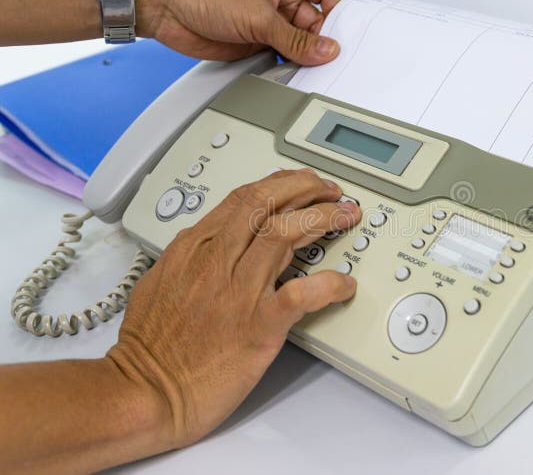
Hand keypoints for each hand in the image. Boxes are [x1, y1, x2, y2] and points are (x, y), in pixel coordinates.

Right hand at [106, 169, 360, 447]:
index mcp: (193, 247)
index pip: (243, 197)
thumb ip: (190, 256)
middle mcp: (216, 260)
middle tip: (331, 192)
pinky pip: (302, 292)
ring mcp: (238, 290)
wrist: (144, 393)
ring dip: (323, 218)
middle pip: (266, 202)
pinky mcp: (258, 325)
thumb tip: (211, 242)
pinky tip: (344, 284)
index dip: (280, 184)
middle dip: (306, 187)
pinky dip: (329, 283)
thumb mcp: (160, 282)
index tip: (301, 183)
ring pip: (285, 232)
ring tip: (344, 217)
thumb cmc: (149, 348)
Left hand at [135, 0, 344, 62]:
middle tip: (326, 59)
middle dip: (321, 41)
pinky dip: (287, 67)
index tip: (343, 35)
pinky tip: (289, 73)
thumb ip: (295, 39)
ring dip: (303, 57)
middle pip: (316, 23)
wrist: (164, 7)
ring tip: (307, 68)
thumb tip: (327, 50)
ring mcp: (268, 22)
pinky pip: (282, 57)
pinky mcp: (255, 43)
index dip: (338, 13)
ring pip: (299, 44)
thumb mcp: (258, 15)